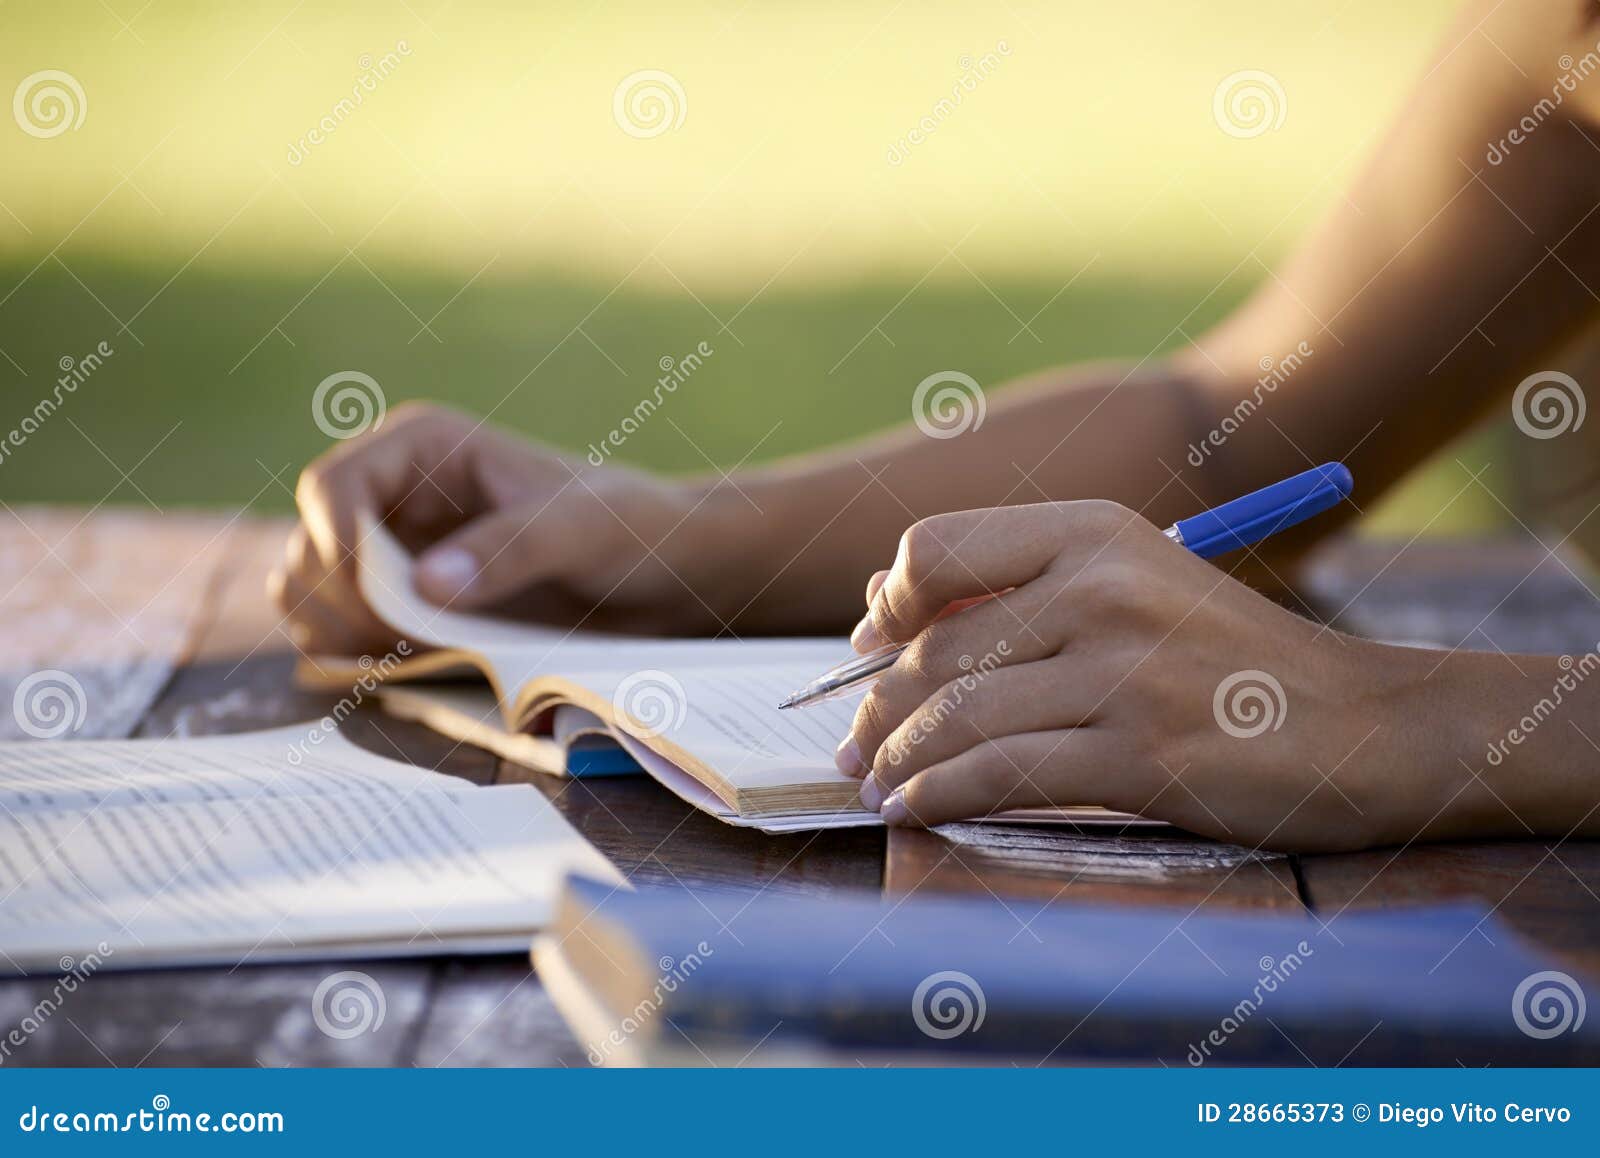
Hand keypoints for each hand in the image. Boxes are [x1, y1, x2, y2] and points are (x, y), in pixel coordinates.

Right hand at [269, 403, 747, 654]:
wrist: (660, 570)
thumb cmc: (628, 528)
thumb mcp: (580, 531)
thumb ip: (510, 550)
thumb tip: (428, 584)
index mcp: (422, 446)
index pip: (330, 488)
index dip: (335, 547)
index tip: (381, 605)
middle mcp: (392, 491)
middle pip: (310, 547)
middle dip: (340, 602)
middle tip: (404, 642)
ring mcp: (390, 547)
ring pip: (309, 591)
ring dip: (339, 632)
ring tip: (411, 651)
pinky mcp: (401, 598)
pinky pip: (339, 628)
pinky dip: (356, 652)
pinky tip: (412, 662)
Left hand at [836, 500, 1439, 852]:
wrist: (1365, 724)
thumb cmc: (1231, 659)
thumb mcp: (1136, 584)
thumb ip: (1022, 587)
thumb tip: (882, 610)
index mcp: (1093, 531)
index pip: (935, 551)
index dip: (887, 605)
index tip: (868, 649)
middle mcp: (1102, 586)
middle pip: (937, 648)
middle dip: (877, 707)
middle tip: (854, 744)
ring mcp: (1123, 670)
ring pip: (959, 716)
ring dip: (898, 761)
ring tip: (874, 783)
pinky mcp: (1142, 752)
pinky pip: (1002, 775)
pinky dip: (941, 797)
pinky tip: (914, 811)